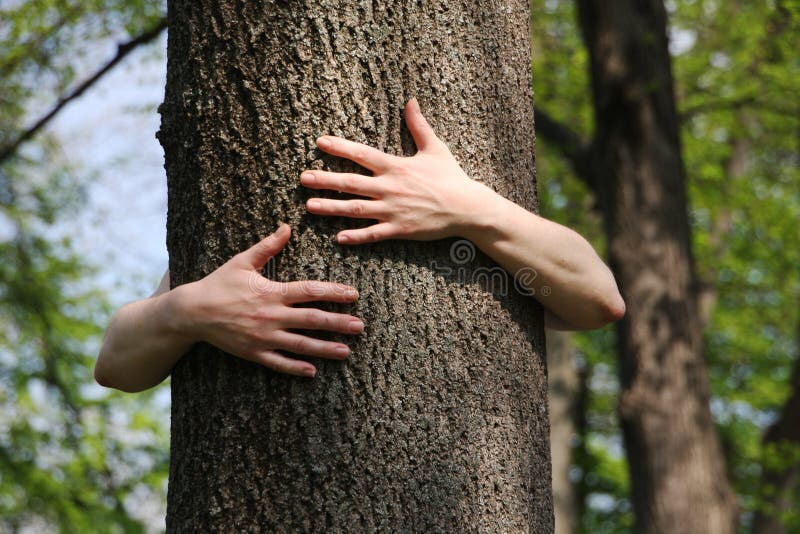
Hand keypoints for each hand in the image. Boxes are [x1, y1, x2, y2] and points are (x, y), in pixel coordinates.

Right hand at [171, 224, 362, 377]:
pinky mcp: (253, 353)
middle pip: (312, 320)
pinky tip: (312, 371)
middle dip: (338, 323)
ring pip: (300, 345)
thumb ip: (267, 246)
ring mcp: (263, 337)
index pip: (310, 292)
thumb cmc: (218, 284)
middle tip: (359, 326)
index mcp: (271, 292)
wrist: (191, 312)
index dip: (334, 293)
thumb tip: (287, 227)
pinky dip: (295, 368)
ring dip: (325, 348)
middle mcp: (271, 316)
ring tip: (346, 351)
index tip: (354, 295)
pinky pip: (278, 363)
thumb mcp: (242, 261)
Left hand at [301, 98, 490, 243]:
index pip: (362, 154)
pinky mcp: (400, 229)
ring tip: (309, 206)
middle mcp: (391, 188)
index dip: (340, 147)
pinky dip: (356, 237)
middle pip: (351, 183)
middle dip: (325, 180)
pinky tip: (338, 238)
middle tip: (303, 177)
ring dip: (332, 207)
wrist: (467, 207)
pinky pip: (374, 234)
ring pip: (356, 209)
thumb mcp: (435, 148)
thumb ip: (419, 125)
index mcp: (396, 166)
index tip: (319, 142)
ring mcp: (394, 210)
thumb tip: (411, 101)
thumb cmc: (451, 177)